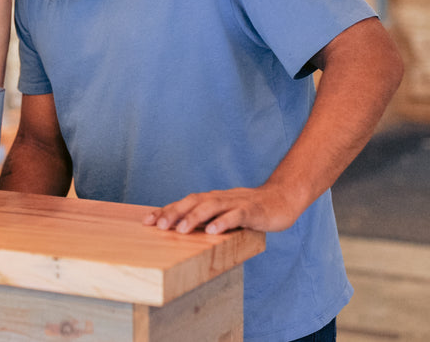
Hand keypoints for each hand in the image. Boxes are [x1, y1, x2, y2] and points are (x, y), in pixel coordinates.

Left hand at [141, 185, 300, 234]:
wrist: (282, 199)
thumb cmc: (250, 209)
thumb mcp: (224, 214)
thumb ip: (206, 219)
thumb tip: (181, 230)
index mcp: (211, 199)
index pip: (184, 203)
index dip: (166, 210)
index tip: (146, 221)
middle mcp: (220, 198)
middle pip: (193, 202)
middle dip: (173, 212)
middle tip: (158, 225)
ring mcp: (236, 203)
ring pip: (211, 207)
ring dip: (194, 218)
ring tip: (180, 230)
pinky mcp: (252, 211)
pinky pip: (236, 215)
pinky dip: (223, 222)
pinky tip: (212, 231)